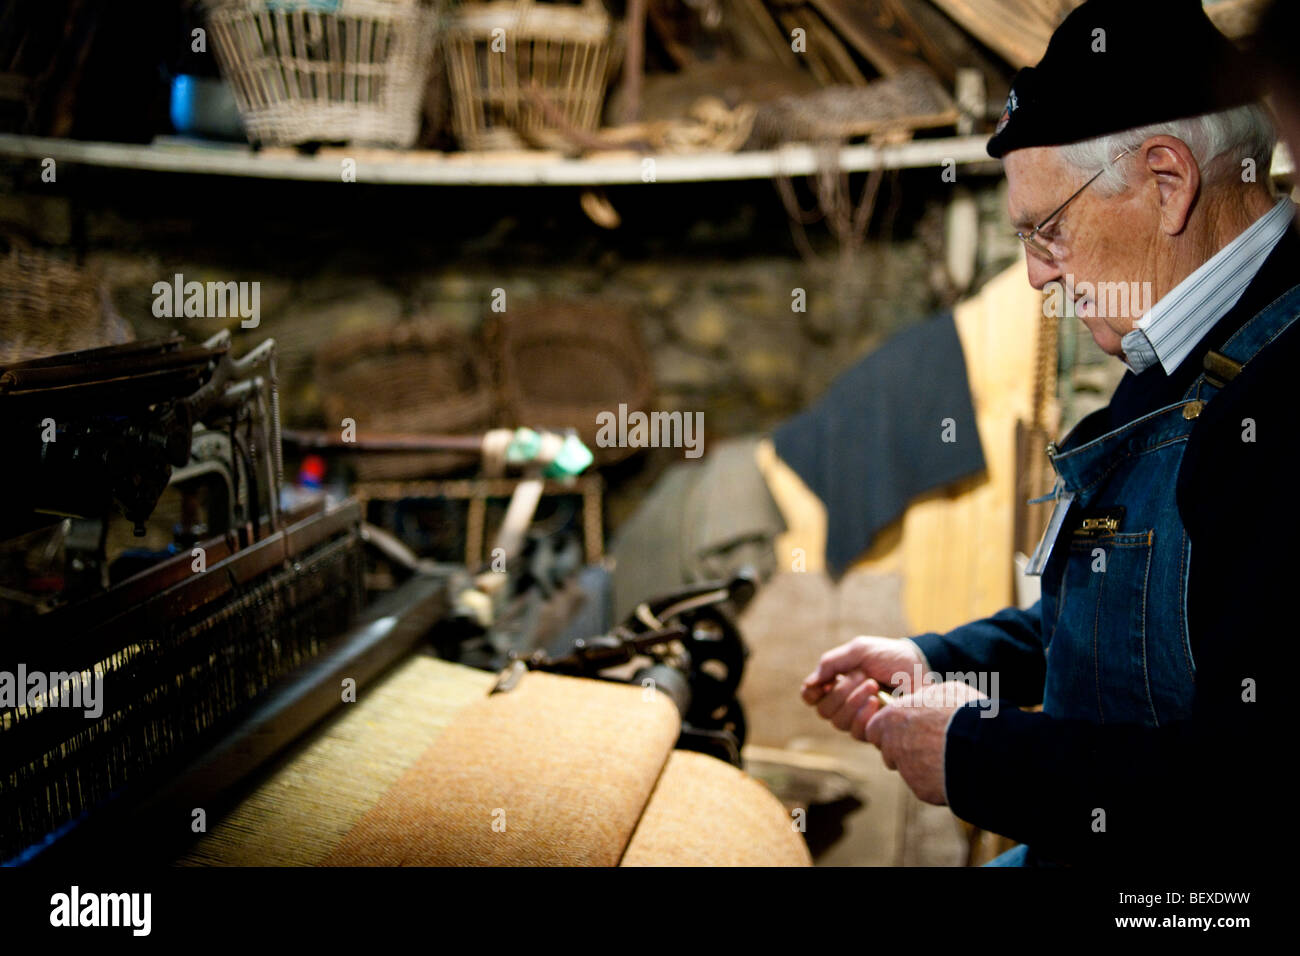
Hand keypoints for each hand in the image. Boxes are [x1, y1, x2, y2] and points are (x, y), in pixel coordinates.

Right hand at [801, 636, 926, 731]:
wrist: (920, 666)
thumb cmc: (890, 656)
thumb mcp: (859, 651)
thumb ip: (831, 663)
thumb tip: (809, 684)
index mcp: (837, 684)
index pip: (811, 697)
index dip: (812, 692)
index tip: (826, 682)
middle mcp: (845, 704)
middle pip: (824, 711)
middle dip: (841, 692)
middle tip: (864, 677)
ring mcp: (860, 718)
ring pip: (839, 722)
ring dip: (854, 702)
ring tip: (874, 686)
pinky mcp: (876, 730)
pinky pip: (857, 732)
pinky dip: (863, 715)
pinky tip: (877, 702)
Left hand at [858, 680, 988, 804]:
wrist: (981, 747)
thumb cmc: (965, 713)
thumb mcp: (945, 691)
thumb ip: (927, 697)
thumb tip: (926, 697)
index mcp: (893, 717)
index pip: (875, 727)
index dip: (889, 730)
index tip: (904, 730)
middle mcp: (893, 744)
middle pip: (888, 751)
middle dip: (903, 750)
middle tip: (927, 746)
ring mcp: (906, 769)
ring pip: (907, 769)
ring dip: (920, 766)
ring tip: (947, 758)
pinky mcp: (920, 789)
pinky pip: (926, 786)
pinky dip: (936, 781)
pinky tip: (955, 772)